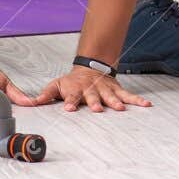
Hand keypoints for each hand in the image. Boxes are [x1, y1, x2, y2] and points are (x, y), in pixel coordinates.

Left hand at [35, 66, 151, 112]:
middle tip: (97, 109)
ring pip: (112, 96)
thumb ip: (46, 94)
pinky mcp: (117, 90)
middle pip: (93, 97)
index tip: (69, 108)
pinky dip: (137, 100)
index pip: (72, 97)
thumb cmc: (72, 82)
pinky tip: (146, 105)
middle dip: (95, 103)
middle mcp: (92, 90)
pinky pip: (128, 96)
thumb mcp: (56, 85)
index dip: (71, 102)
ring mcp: (105, 90)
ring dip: (116, 102)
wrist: (89, 68)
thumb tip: (33, 103)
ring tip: (122, 109)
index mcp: (76, 90)